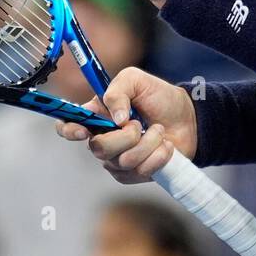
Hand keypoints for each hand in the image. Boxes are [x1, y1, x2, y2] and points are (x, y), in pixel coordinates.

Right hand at [55, 67, 197, 183]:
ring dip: (148, 142)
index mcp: (96, 116)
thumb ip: (118, 91)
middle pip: (98, 148)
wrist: (188, 119)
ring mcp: (117, 160)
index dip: (68, 131)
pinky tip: (165, 146)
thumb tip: (115, 119)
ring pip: (123, 160)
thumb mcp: (136, 80)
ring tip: (158, 131)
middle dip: (125, 136)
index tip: (83, 131)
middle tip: (139, 123)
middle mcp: (102, 139)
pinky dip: (158, 155)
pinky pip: (140, 171)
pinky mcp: (134, 174)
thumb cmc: (159, 97)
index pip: (67, 126)